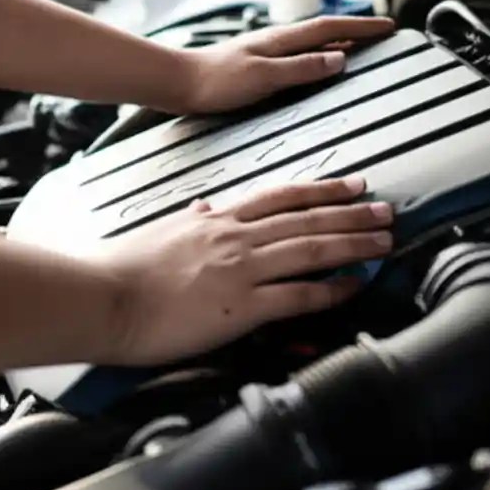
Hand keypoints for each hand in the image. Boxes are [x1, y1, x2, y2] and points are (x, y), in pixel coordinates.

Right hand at [97, 177, 392, 365]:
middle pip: (306, 219)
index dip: (320, 189)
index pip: (280, 197)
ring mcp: (242, 270)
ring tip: (384, 241)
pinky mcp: (243, 306)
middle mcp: (236, 238)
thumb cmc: (123, 270)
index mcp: (217, 220)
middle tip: (385, 208)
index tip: (350, 183)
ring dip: (354, 244)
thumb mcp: (160, 232)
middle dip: (352, 213)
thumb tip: (203, 209)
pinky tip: (355, 285)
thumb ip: (190, 220)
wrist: (104, 298)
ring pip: (312, 250)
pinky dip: (332, 289)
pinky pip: (299, 295)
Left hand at [175, 16, 395, 113]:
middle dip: (357, 31)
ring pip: (314, 43)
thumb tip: (341, 58)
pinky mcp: (259, 66)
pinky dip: (320, 57)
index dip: (362, 27)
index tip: (390, 27)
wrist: (179, 84)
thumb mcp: (264, 76)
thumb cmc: (216, 82)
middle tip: (384, 34)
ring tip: (362, 48)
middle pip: (326, 32)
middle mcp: (277, 42)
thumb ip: (302, 67)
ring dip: (340, 43)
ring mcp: (268, 52)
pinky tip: (319, 67)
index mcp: (282, 40)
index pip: (332, 28)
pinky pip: (301, 57)